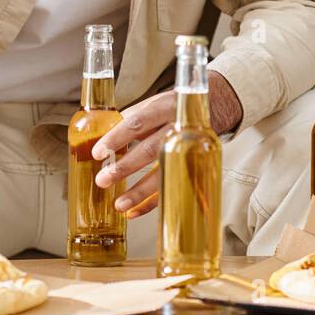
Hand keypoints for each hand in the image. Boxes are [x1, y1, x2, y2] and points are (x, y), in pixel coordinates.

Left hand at [90, 71, 242, 218]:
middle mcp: (178, 128)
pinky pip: (173, 186)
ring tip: (119, 204)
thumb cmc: (174, 107)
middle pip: (150, 150)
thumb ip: (130, 118)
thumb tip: (101, 134)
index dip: (117, 138)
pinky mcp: (193, 165)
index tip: (98, 152)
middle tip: (103, 180)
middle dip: (125, 167)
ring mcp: (188, 149)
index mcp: (165, 107)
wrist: (216, 106)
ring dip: (139, 192)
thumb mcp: (154, 103)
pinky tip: (134, 211)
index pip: (138, 123)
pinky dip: (152, 201)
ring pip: (163, 173)